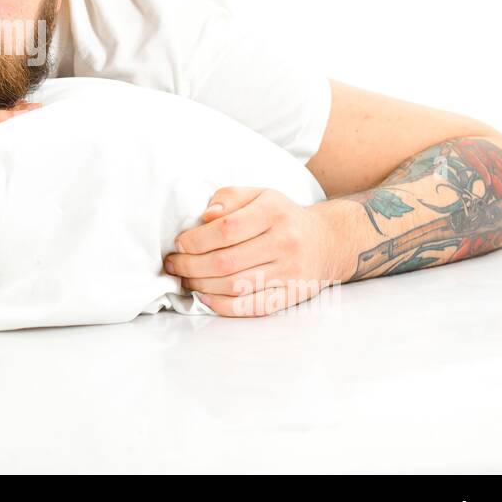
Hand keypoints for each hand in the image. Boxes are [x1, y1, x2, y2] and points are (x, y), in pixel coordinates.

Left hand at [163, 186, 345, 317]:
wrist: (327, 241)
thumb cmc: (282, 216)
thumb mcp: (260, 195)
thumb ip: (230, 197)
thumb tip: (205, 215)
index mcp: (273, 212)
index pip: (226, 229)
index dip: (196, 240)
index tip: (179, 243)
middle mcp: (284, 242)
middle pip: (226, 261)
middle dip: (191, 265)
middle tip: (174, 265)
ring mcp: (290, 272)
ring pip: (235, 286)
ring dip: (201, 285)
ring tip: (185, 279)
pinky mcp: (292, 295)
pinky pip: (252, 306)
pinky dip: (223, 305)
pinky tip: (205, 297)